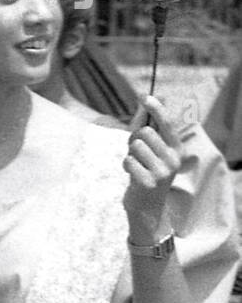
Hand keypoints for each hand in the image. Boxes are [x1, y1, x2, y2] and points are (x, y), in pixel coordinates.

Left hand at [123, 95, 182, 243]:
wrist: (147, 206)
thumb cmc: (145, 171)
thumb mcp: (149, 149)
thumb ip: (146, 126)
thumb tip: (142, 101)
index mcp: (176, 149)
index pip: (167, 124)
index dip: (156, 109)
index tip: (145, 96)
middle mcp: (173, 159)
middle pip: (145, 132)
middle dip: (133, 138)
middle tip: (135, 152)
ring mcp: (162, 172)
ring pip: (135, 146)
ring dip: (129, 153)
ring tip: (135, 164)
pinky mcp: (148, 182)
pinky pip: (128, 161)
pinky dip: (125, 165)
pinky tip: (132, 174)